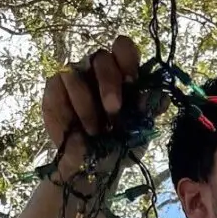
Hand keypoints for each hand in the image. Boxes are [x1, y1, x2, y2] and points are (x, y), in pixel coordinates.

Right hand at [41, 35, 142, 172]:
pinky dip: (68, 112)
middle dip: (108, 83)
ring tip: (94, 133)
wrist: (93, 169)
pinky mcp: (54, 87)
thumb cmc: (118, 146)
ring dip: (87, 106)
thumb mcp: (137, 133)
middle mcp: (97, 69)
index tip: (131, 82)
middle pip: (101, 57)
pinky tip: (76, 130)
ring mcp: (74, 75)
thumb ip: (147, 113)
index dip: (127, 59)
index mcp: (122, 74)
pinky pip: (58, 88)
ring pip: (76, 74)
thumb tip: (162, 97)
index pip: (123, 48)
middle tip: (113, 110)